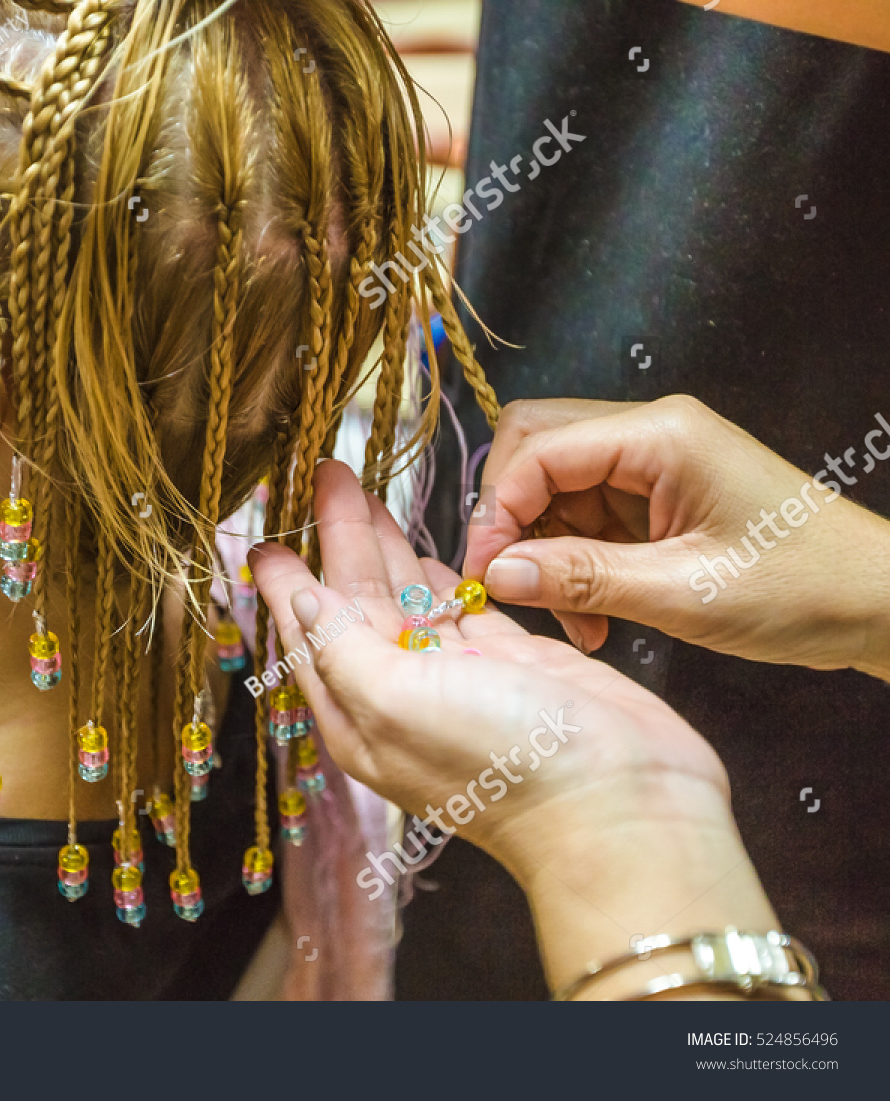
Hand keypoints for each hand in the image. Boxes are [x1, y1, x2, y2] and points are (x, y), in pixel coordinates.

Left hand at [250, 461, 780, 994]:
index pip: (308, 634)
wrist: (620, 802)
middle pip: (357, 602)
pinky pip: (463, 609)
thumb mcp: (395, 701)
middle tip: (325, 473)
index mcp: (360, 714)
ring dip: (386, 547)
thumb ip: (341, 647)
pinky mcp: (515, 664)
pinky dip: (442, 578)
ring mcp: (461, 679)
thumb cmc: (502, 760)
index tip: (265, 533)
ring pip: (409, 599)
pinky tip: (424, 550)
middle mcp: (403, 697)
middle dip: (340, 539)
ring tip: (363, 492)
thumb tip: (300, 601)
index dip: (286, 582)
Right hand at [465, 395, 889, 678]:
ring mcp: (655, 461)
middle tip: (509, 582)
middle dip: (510, 516)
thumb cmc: (801, 590)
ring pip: (555, 485)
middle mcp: (652, 433)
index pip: (538, 449)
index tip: (483, 574)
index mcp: (661, 436)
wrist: (879, 601)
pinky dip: (573, 560)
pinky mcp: (660, 493)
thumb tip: (496, 573)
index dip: (496, 511)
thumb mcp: (682, 594)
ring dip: (543, 549)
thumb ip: (581, 577)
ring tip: (570, 618)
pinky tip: (591, 615)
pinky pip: (587, 513)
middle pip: (535, 447)